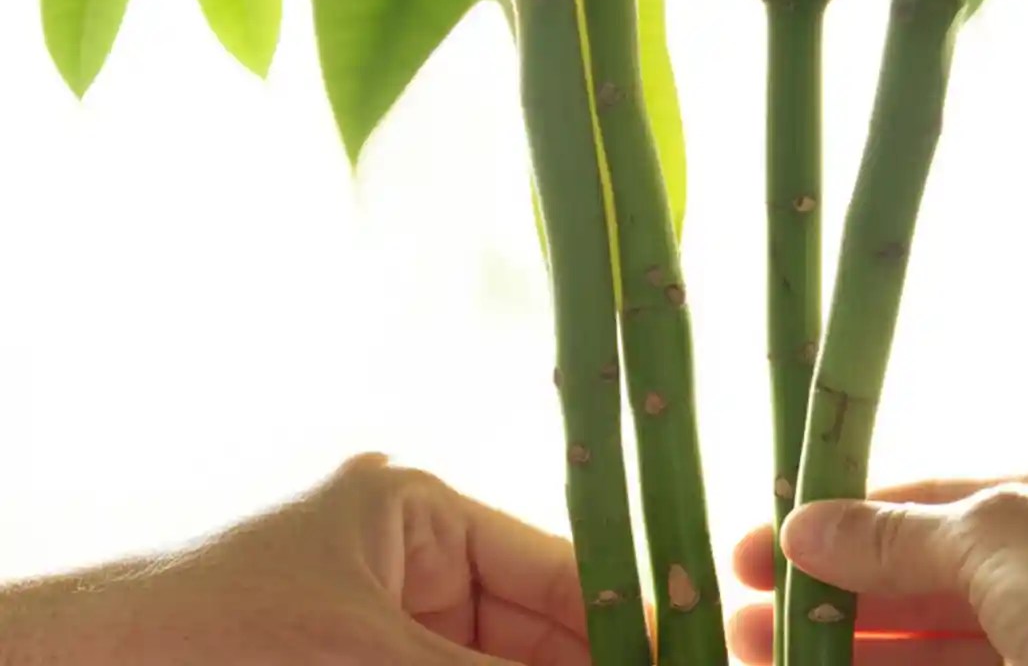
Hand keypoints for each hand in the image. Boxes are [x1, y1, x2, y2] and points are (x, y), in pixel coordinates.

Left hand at [0, 453, 593, 664]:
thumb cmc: (205, 632)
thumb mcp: (367, 656)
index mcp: (419, 514)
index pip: (558, 567)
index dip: (628, 621)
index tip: (684, 659)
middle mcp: (416, 563)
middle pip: (540, 629)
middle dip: (592, 665)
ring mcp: (393, 622)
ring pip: (506, 665)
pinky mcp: (368, 662)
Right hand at [729, 462, 1027, 664]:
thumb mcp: (1003, 532)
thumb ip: (898, 532)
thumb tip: (805, 527)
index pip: (942, 501)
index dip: (848, 516)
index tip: (767, 538)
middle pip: (926, 583)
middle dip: (832, 593)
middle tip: (743, 606)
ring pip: (930, 651)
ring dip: (842, 649)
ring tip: (750, 649)